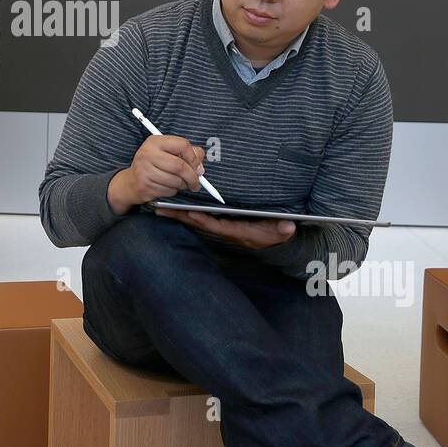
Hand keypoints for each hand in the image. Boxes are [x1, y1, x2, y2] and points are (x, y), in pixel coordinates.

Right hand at [109, 134, 206, 213]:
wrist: (131, 182)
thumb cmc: (153, 165)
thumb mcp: (167, 153)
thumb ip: (187, 153)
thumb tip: (200, 165)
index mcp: (155, 141)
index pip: (182, 145)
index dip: (194, 158)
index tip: (198, 167)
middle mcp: (147, 153)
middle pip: (180, 166)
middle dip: (192, 177)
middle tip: (196, 183)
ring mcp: (144, 170)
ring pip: (175, 181)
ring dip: (183, 185)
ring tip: (181, 184)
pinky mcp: (144, 185)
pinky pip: (168, 191)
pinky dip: (173, 191)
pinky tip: (167, 187)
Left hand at [161, 209, 295, 249]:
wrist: (271, 241)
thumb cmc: (273, 234)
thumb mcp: (280, 231)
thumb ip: (282, 229)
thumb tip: (288, 226)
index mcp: (236, 231)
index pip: (216, 225)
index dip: (203, 220)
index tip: (190, 212)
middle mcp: (224, 230)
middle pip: (198, 222)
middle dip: (180, 216)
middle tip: (161, 209)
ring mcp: (219, 227)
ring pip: (195, 219)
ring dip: (178, 214)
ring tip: (159, 206)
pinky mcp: (217, 223)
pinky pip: (198, 217)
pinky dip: (185, 212)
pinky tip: (172, 206)